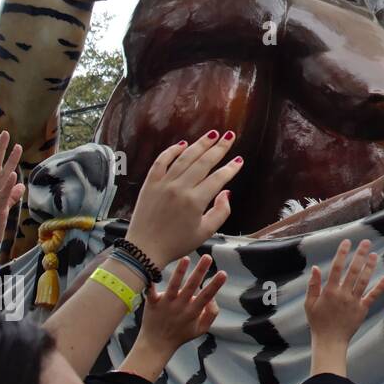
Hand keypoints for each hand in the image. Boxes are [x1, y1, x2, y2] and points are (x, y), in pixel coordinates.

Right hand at [0, 130, 24, 254]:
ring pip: (1, 176)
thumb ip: (11, 197)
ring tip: (17, 146)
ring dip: (9, 161)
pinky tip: (14, 174)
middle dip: (1, 149)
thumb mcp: (2, 208)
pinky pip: (3, 195)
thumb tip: (20, 186)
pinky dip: (8, 185)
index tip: (2, 137)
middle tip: (5, 132)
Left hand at [122, 254, 226, 378]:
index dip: (215, 285)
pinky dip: (150, 285)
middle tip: (208, 257)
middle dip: (200, 271)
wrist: (156, 344)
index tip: (223, 273)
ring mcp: (166, 304)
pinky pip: (150, 293)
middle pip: (192, 286)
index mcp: (193, 312)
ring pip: (173, 286)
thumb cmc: (181, 335)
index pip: (207, 296)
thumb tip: (213, 298)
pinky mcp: (152, 304)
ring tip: (186, 259)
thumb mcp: (201, 329)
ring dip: (180, 272)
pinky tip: (151, 272)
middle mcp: (180, 306)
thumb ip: (211, 314)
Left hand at [124, 130, 242, 267]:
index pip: (218, 178)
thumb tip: (226, 193)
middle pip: (204, 162)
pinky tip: (182, 144)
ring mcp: (164, 183)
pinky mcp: (150, 183)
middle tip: (229, 137)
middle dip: (219, 148)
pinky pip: (161, 161)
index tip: (239, 161)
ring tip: (212, 134)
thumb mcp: (205, 232)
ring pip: (185, 158)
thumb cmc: (176, 243)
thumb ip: (221, 212)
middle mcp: (180, 188)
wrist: (144, 249)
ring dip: (199, 144)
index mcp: (195, 201)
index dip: (231, 168)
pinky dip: (172, 151)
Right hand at [306, 239, 383, 376]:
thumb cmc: (318, 322)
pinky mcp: (362, 309)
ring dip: (369, 266)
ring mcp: (354, 302)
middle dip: (359, 255)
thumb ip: (313, 285)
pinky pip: (372, 296)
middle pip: (353, 271)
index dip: (342, 253)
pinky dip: (379, 287)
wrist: (330, 341)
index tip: (347, 242)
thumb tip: (315, 268)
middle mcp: (343, 294)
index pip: (336, 268)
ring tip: (374, 254)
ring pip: (364, 281)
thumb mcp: (309, 304)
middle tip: (366, 242)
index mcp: (330, 291)